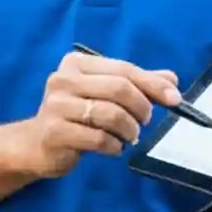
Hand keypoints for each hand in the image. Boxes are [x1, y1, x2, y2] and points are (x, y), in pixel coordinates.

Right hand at [16, 52, 180, 178]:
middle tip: (146, 121)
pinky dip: (114, 146)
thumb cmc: (75, 115)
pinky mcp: (55, 132)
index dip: (153, 84)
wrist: (36, 144)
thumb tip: (171, 79)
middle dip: (142, 107)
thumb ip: (137, 84)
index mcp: (77, 63)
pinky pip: (98, 138)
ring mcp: (56, 105)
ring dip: (129, 129)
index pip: (124, 69)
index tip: (175, 98)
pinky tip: (114, 148)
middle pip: (119, 89)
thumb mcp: (104, 94)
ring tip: (129, 136)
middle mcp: (64, 79)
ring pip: (110, 114)